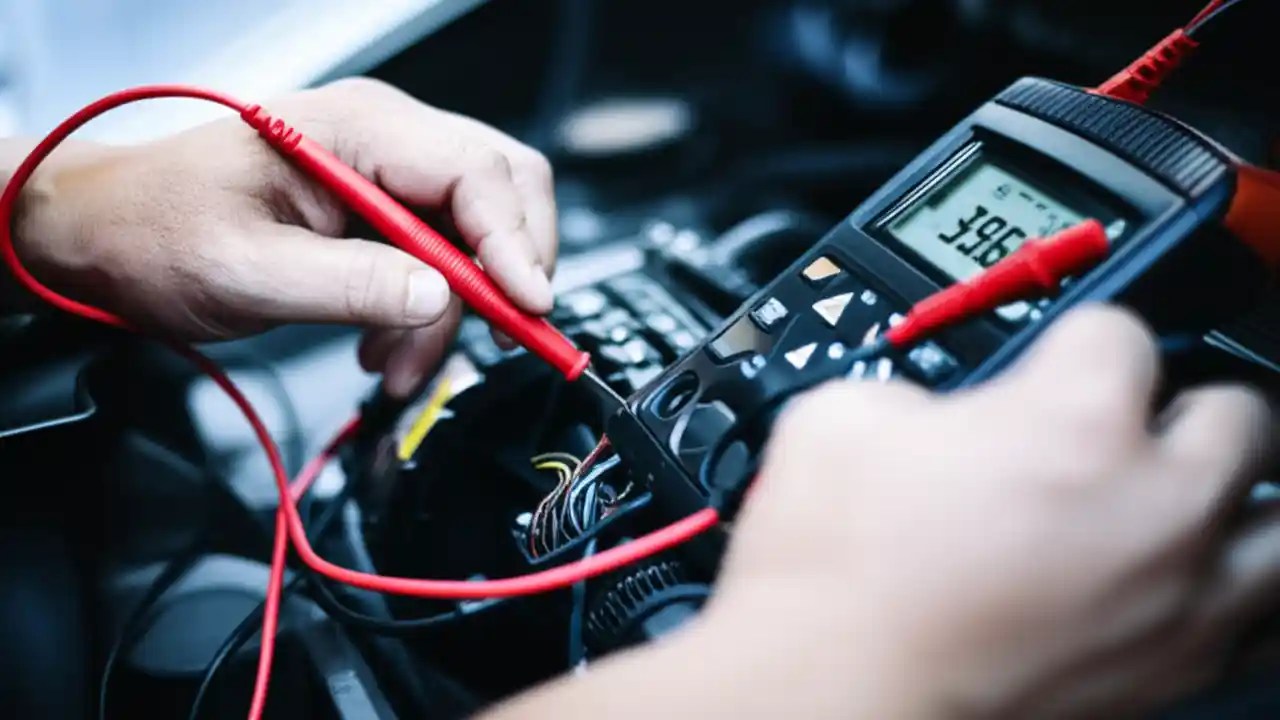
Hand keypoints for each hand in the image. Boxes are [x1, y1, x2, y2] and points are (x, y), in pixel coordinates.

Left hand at [8, 78, 556, 396]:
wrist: (111, 236)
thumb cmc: (157, 232)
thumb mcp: (246, 270)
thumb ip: (349, 284)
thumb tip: (440, 298)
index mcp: (356, 128)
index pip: (475, 172)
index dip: (512, 242)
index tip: (526, 308)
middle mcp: (385, 139)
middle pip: (502, 192)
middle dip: (506, 273)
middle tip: (496, 336)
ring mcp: (389, 174)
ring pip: (479, 236)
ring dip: (457, 311)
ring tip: (396, 364)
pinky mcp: (384, 212)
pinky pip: (443, 258)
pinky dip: (431, 313)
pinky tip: (386, 345)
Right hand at [708, 306, 1279, 717]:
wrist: (826, 695)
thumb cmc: (833, 577)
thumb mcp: (841, 417)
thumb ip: (921, 393)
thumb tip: (935, 413)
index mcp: (1074, 420)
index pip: (1119, 332)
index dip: (1074, 338)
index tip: (1054, 360)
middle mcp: (1151, 505)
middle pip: (1236, 414)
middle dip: (1179, 405)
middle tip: (1126, 423)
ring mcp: (1174, 599)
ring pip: (1275, 525)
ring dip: (1232, 498)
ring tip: (1184, 497)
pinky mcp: (1168, 676)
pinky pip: (1257, 626)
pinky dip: (1231, 595)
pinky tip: (1187, 585)